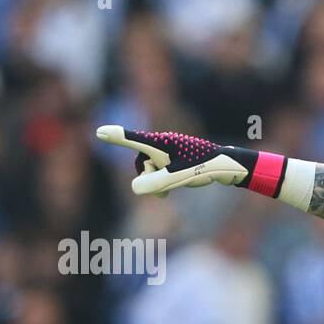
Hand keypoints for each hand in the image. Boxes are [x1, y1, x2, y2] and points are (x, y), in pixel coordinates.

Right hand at [96, 125, 251, 195]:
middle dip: (148, 177)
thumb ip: (155, 183)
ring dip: (155, 181)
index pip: (133, 140)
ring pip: (149, 167)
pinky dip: (161, 180)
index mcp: (161, 143)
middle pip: (141, 161)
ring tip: (169, 192)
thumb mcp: (178, 178)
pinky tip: (170, 190)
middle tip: (165, 192)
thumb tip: (134, 188)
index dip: (116, 137)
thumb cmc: (203, 167)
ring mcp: (167, 149)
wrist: (224, 165)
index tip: (99, 132)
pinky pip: (158, 169)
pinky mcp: (173, 156)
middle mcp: (161, 143)